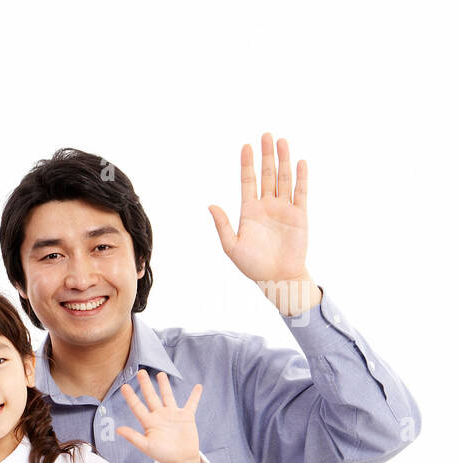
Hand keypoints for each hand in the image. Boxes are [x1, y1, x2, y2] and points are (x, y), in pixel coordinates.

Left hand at [116, 370, 203, 462]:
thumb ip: (133, 436)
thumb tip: (118, 429)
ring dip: (164, 385)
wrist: (181, 460)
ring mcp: (173, 415)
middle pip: (151, 397)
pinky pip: (191, 403)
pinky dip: (195, 395)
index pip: (137, 406)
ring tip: (160, 374)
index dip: (130, 397)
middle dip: (145, 385)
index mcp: (149, 422)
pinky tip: (198, 386)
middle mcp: (160, 416)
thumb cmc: (163, 454)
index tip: (124, 386)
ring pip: (167, 396)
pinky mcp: (186, 417)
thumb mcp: (146, 446)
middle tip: (140, 372)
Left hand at [208, 133, 320, 315]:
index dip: (247, 164)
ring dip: (283, 160)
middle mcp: (267, 206)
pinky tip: (300, 162)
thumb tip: (210, 205)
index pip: (248, 181)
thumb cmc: (253, 265)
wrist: (277, 278)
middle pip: (266, 174)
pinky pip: (301, 192)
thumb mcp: (231, 246)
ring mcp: (284, 208)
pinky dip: (301, 177)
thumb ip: (222, 225)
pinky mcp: (300, 215)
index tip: (246, 146)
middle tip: (266, 135)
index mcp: (249, 211)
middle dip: (266, 155)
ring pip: (283, 178)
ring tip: (281, 141)